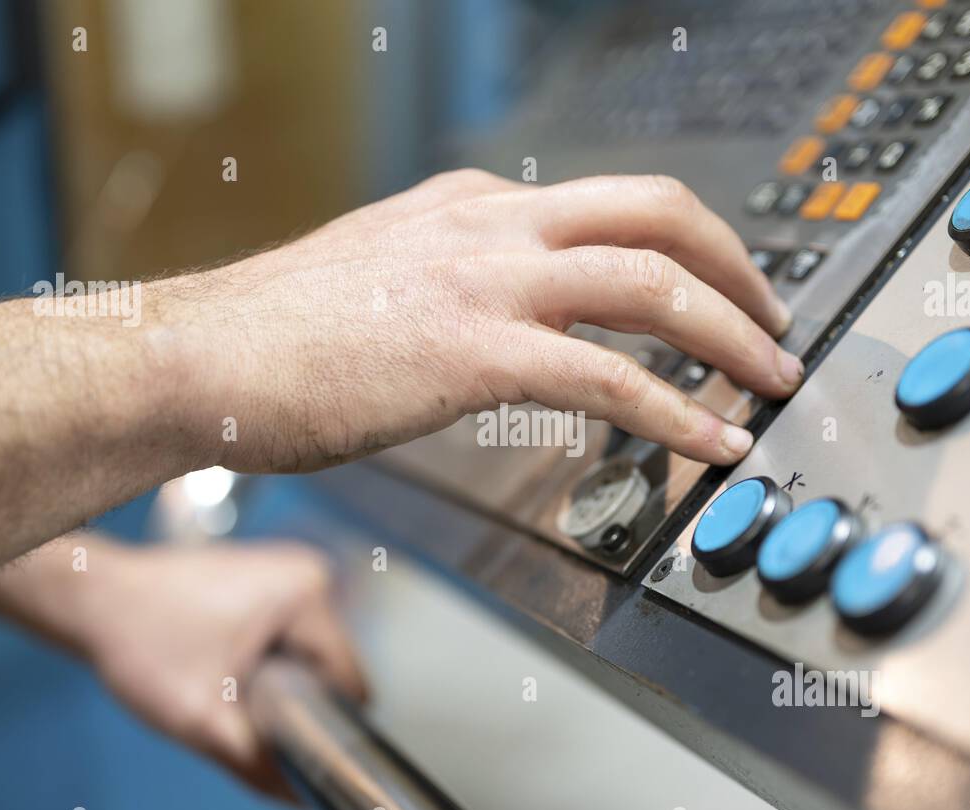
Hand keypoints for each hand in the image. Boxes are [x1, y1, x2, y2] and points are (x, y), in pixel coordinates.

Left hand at [0, 537, 364, 797]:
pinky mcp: (271, 579)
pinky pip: (290, 636)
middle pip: (330, 666)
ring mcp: (289, 572)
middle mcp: (308, 574)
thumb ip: (258, 765)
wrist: (96, 599)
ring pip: (310, 654)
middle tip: (244, 714)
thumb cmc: (142, 643)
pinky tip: (229, 668)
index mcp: (307, 593)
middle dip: (298, 700)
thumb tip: (302, 801)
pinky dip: (269, 661)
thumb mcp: (203, 719)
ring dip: (282, 683)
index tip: (290, 743)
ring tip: (231, 688)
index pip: (348, 676)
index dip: (326, 721)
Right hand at [168, 170, 802, 472]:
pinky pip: (610, 377)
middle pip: (658, 212)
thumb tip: (493, 323)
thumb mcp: (377, 278)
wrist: (194, 356)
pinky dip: (678, 413)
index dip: (681, 241)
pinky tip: (712, 445)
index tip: (714, 282)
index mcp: (469, 208)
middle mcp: (489, 225)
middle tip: (774, 319)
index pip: (606, 203)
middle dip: (737, 265)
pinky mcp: (475, 351)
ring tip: (772, 380)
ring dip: (733, 333)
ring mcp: (486, 282)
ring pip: (654, 284)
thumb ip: (447, 284)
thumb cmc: (269, 336)